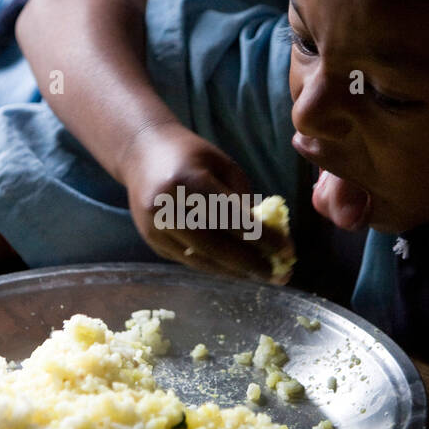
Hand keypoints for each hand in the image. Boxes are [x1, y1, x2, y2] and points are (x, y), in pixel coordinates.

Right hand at [124, 122, 293, 282]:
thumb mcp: (223, 165)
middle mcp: (168, 208)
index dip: (262, 238)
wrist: (141, 152)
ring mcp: (156, 228)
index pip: (233, 218)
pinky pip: (190, 261)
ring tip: (263, 276)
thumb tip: (267, 236)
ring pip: (203, 260)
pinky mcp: (152, 241)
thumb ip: (243, 198)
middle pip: (217, 246)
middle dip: (252, 264)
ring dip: (236, 272)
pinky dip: (216, 267)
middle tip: (280, 275)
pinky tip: (237, 270)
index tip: (288, 250)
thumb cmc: (190, 155)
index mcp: (189, 182)